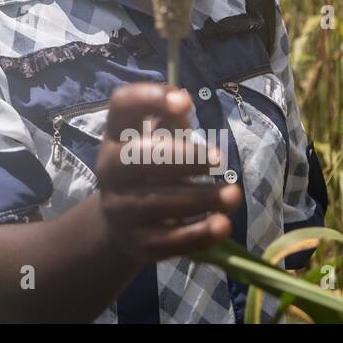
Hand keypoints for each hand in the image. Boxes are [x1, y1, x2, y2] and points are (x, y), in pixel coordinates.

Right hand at [94, 82, 240, 262]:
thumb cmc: (148, 170)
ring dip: (201, 197)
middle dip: (182, 157)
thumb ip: (168, 124)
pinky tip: (222, 225)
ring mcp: (119, 209)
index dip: (149, 99)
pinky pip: (168, 240)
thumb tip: (183, 105)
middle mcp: (109, 170)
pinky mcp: (137, 243)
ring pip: (158, 202)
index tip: (186, 101)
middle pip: (139, 159)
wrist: (122, 224)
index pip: (121, 107)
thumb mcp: (153, 142)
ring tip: (233, 195)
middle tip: (220, 158)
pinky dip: (198, 234)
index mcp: (114, 137)